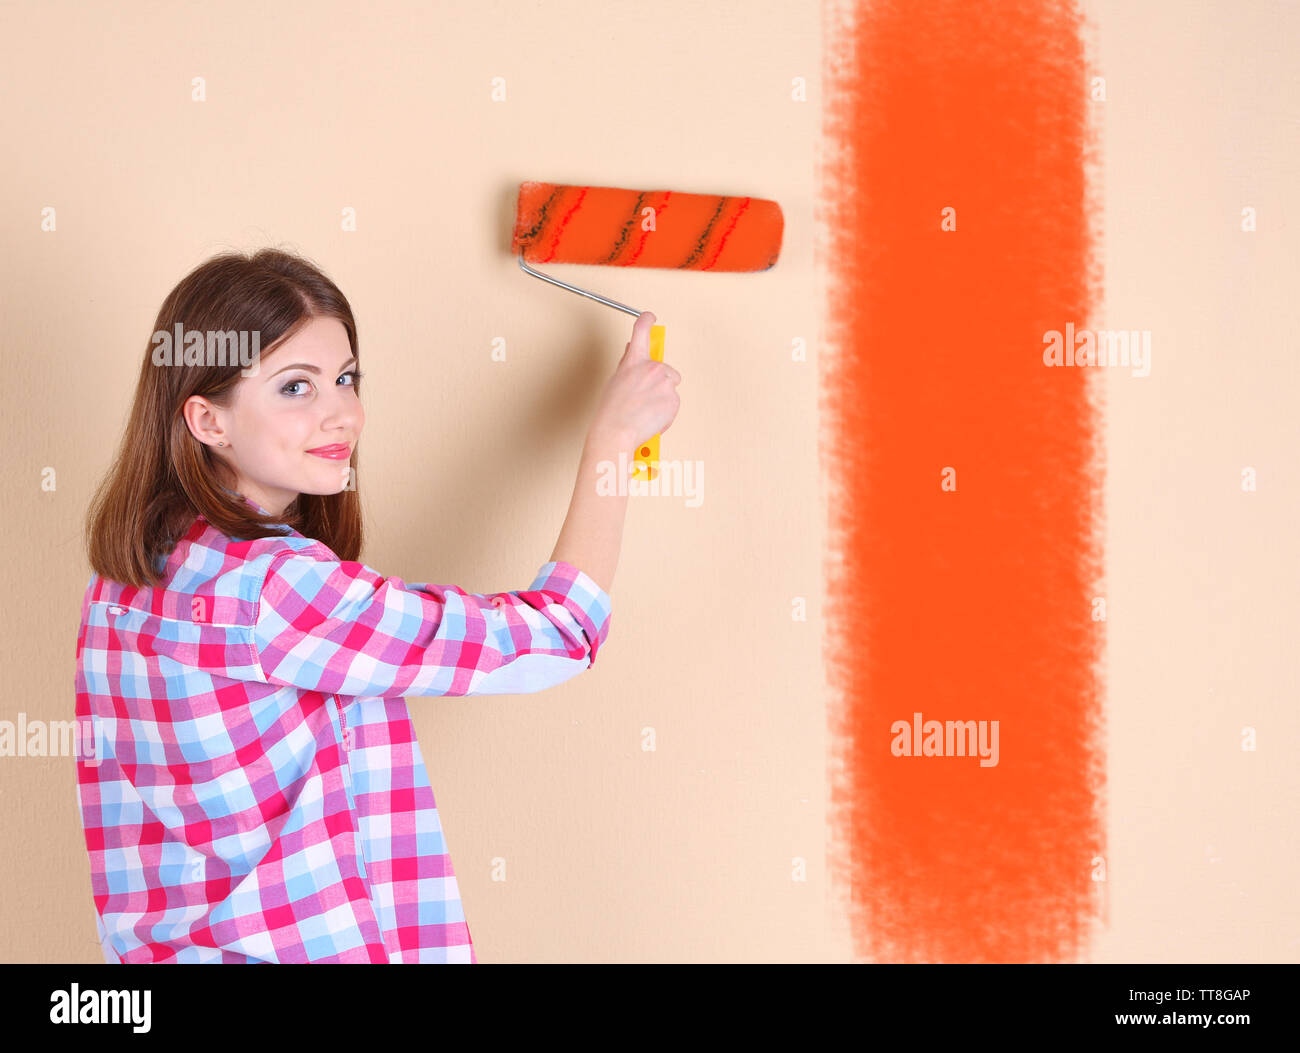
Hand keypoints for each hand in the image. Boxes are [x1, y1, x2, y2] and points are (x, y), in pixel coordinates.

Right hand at [588, 312, 680, 448]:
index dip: (646, 320)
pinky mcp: (674, 399)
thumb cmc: (612, 411)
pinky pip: (674, 403)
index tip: (650, 317)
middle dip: (661, 381)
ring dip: (663, 397)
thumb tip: (632, 350)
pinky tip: (651, 416)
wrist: (616, 431)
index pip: (641, 330)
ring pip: (671, 387)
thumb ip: (627, 363)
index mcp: (634, 361)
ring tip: (646, 409)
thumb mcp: (616, 380)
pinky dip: (666, 411)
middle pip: (667, 369)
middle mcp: (652, 368)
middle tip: (646, 395)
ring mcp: (665, 383)